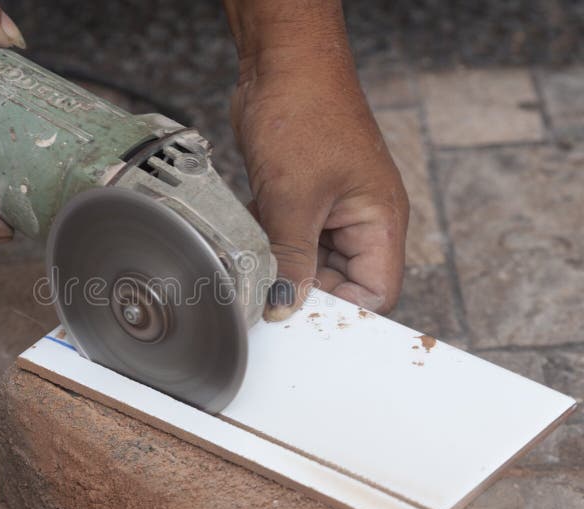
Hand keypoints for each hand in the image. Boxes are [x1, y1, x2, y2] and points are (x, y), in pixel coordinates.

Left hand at [224, 1, 408, 319]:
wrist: (282, 64)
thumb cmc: (305, 114)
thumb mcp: (294, 198)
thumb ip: (292, 259)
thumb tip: (285, 306)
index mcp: (380, 222)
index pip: (375, 293)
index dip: (340, 312)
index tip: (300, 321)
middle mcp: (362, 220)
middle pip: (342, 282)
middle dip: (305, 291)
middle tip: (268, 296)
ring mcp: (332, 209)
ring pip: (312, 262)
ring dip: (283, 266)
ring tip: (258, 262)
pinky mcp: (304, 199)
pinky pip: (291, 239)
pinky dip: (271, 245)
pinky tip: (252, 237)